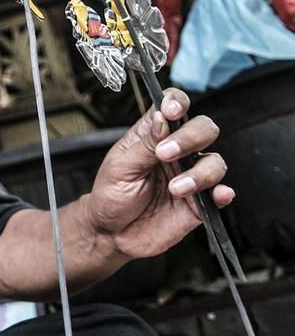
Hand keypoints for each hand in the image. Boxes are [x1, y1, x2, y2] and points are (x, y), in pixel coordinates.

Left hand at [87, 89, 232, 259]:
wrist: (112, 233)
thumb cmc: (111, 194)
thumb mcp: (119, 168)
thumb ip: (144, 145)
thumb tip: (162, 117)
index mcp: (153, 136)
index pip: (174, 107)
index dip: (177, 102)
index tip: (171, 111)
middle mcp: (177, 152)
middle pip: (203, 129)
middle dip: (190, 137)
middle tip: (165, 154)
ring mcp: (191, 176)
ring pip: (214, 162)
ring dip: (199, 173)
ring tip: (174, 188)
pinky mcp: (200, 202)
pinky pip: (220, 193)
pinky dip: (223, 192)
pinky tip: (217, 195)